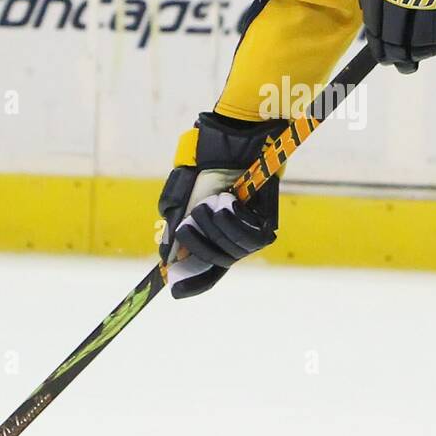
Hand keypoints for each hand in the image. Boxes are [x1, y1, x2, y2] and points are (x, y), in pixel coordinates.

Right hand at [157, 112, 286, 297]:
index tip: (175, 292)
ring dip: (215, 230)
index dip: (193, 284)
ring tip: (209, 206)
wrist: (232, 143)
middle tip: (188, 224)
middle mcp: (234, 238)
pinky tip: (228, 205)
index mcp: (215, 235)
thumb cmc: (208, 167)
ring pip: (232, 252)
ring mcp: (251, 231)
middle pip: (217, 263)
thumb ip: (177, 228)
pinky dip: (233, 224)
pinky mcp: (267, 221)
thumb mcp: (184, 199)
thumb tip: (168, 258)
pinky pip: (250, 239)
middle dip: (198, 246)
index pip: (207, 270)